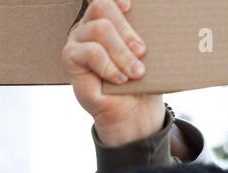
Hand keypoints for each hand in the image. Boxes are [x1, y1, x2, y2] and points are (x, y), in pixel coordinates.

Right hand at [63, 0, 164, 146]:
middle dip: (127, 31)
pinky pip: (91, 52)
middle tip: (142, 52)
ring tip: (135, 72)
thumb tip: (157, 21)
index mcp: (106, 18)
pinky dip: (108, 65)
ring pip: (100, 29)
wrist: (131, 108)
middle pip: (103, 8)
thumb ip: (142, 31)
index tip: (131, 6)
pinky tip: (119, 79)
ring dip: (121, 52)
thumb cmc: (139, 78)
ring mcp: (77, 40)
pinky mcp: (70, 57)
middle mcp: (88, 25)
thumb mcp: (144, 49)